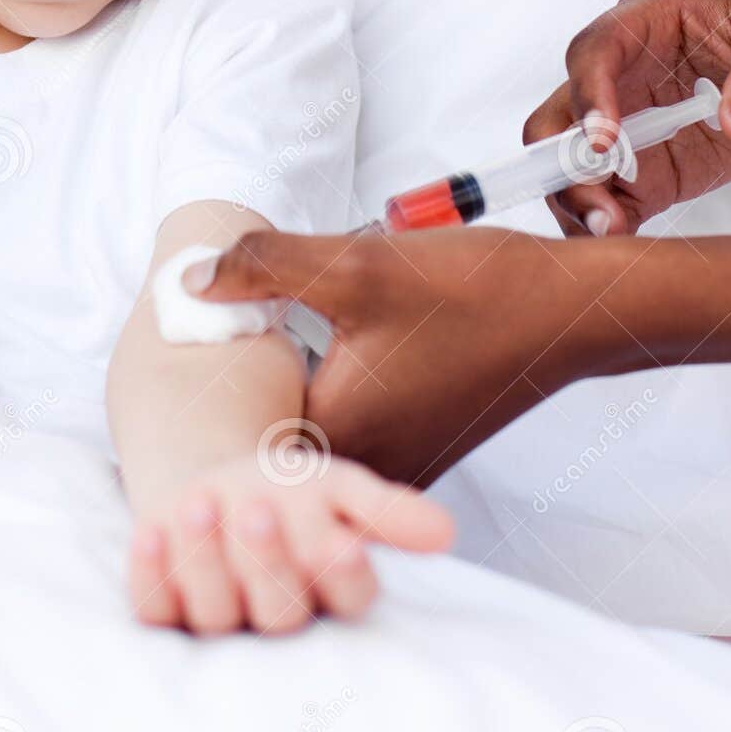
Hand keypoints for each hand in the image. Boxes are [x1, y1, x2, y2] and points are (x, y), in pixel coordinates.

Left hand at [128, 448, 451, 634]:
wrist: (215, 484)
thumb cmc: (289, 495)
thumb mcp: (336, 487)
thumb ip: (384, 509)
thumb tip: (446, 532)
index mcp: (327, 588)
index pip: (348, 599)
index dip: (342, 577)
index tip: (338, 543)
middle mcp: (275, 613)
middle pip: (279, 612)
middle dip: (267, 562)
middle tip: (257, 508)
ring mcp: (218, 615)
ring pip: (215, 611)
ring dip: (206, 559)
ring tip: (201, 502)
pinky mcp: (166, 609)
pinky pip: (155, 607)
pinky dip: (150, 572)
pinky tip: (150, 531)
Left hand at [189, 226, 597, 488]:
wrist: (567, 307)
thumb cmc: (471, 290)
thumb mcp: (354, 265)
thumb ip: (263, 269)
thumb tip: (186, 281)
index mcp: (340, 436)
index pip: (241, 456)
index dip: (200, 421)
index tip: (163, 390)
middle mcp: (368, 466)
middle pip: (271, 462)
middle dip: (232, 425)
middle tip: (179, 387)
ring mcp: (398, 463)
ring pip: (311, 453)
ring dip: (277, 419)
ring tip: (234, 376)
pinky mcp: (420, 448)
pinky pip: (349, 443)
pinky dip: (319, 414)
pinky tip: (304, 369)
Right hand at [524, 0, 730, 235]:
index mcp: (641, 25)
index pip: (593, 53)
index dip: (588, 96)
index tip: (603, 141)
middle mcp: (618, 78)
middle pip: (558, 119)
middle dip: (563, 164)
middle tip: (596, 201)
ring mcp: (626, 129)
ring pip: (570, 168)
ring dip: (580, 203)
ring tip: (612, 232)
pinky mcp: (645, 172)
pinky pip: (610, 201)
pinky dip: (609, 225)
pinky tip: (623, 243)